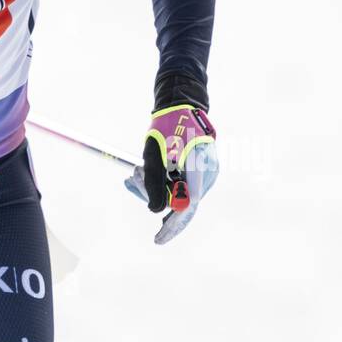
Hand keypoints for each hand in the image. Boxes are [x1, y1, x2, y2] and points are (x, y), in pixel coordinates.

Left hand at [124, 104, 217, 245]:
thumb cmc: (167, 125)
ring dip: (156, 191)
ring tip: (132, 177)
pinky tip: (141, 181)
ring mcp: (207, 174)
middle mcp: (208, 173)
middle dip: (160, 207)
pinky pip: (184, 187)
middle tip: (144, 206)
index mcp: (199, 166)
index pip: (188, 204)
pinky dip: (164, 186)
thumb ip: (153, 181)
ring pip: (183, 196)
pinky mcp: (201, 172)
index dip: (173, 224)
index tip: (159, 237)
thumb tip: (154, 211)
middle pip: (185, 203)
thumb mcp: (154, 152)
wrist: (182, 105)